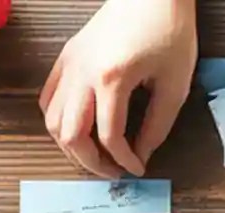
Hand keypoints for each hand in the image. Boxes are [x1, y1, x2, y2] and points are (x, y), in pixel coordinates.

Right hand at [40, 0, 197, 177]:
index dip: (125, 160)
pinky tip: (79, 128)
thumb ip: (158, 125)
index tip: (137, 169)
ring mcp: (70, 64)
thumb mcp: (175, 83)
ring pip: (52, 120)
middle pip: (71, 135)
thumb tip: (143, 153)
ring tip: (95, 156)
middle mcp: (83, 72)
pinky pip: (49, 98)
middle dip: (91, 163)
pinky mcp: (67, 57)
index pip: (110, 136)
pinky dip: (59, 120)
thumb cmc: (169, 28)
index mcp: (112, 78)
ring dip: (70, 145)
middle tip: (112, 171)